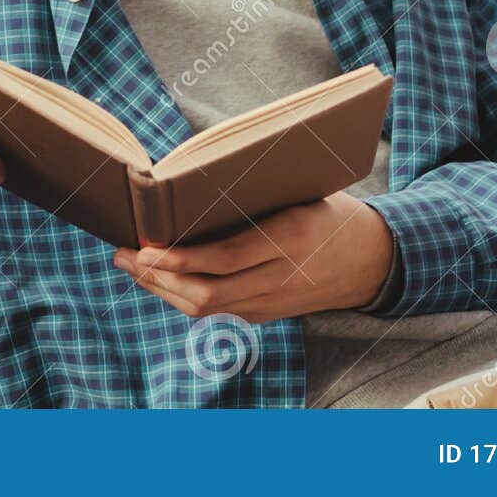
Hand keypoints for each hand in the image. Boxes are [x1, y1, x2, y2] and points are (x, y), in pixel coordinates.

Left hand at [112, 190, 393, 322]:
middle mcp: (280, 278)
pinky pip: (218, 312)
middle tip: (122, 256)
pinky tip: (162, 278)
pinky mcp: (267, 314)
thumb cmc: (330, 212)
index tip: (144, 246)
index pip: (225, 258)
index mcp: (290, 238)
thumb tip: (192, 182)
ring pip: (208, 308)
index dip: (180, 258)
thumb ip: (254, 195)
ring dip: (163, 290)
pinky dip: (183, 297)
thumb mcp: (300, 192)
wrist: (373, 259)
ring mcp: (273, 302)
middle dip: (158, 277)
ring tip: (132, 266)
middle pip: (208, 293)